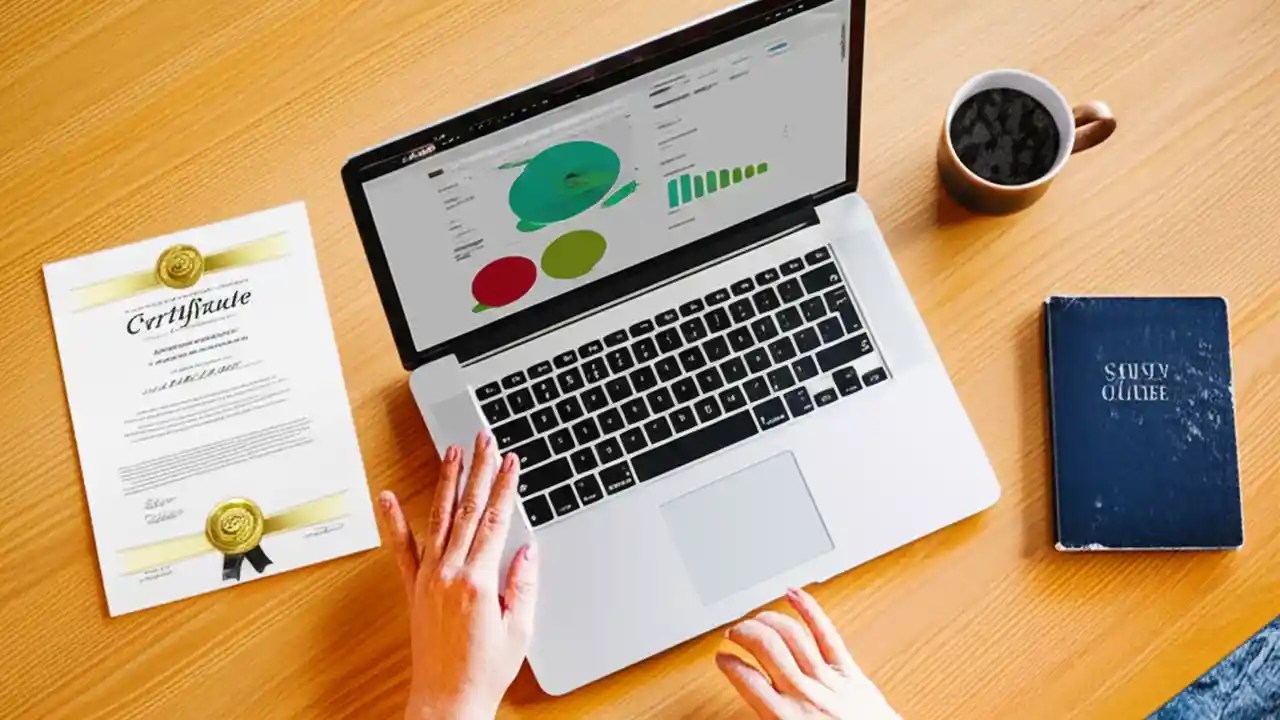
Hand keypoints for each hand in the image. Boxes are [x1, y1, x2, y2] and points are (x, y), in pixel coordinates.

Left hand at [377, 431, 538, 719]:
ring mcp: (428, 578)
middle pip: (469, 510)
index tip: (511, 461)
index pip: (496, 521)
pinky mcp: (414, 589)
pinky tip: (389, 496)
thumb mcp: (519, 629)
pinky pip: (402, 549)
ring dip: (446, 483)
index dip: (505, 487)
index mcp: (480, 581)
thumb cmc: (485, 672)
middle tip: (484, 440)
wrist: (447, 702)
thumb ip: (522, 584)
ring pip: (439, 519)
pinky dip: (395, 521)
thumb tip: (526, 549)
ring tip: (452, 453)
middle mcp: (450, 573)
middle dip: (478, 471)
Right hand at [716, 588, 899, 719]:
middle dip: (743, 632)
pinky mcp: (850, 671)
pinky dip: (808, 609)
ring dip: (767, 619)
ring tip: (756, 618)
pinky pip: (826, 633)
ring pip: (791, 635)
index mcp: (786, 719)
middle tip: (734, 633)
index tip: (723, 657)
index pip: (747, 679)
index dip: (729, 663)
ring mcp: (829, 680)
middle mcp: (805, 694)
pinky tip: (794, 595)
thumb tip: (755, 703)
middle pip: (766, 647)